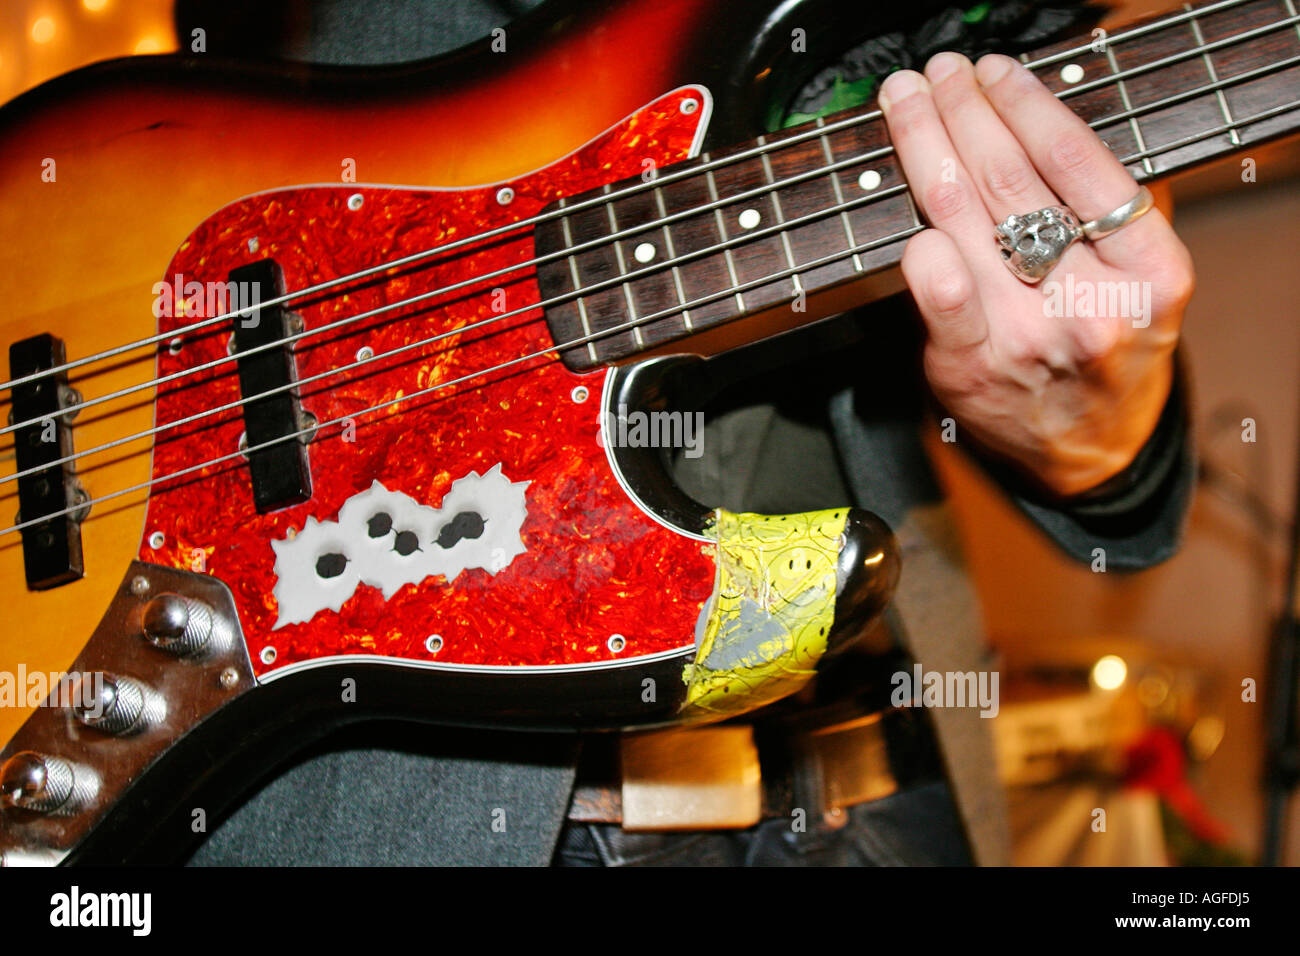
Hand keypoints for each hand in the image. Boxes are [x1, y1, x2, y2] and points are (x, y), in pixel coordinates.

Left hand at [878, 53, 1193, 497]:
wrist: (1089, 450)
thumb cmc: (1109, 353)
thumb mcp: (1142, 282)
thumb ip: (1108, 213)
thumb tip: (1037, 124)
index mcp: (1149, 272)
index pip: (1080, 165)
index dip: (1027, 106)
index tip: (996, 74)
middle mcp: (1091, 303)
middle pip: (1014, 181)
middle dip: (965, 111)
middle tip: (938, 74)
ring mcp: (1027, 334)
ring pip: (966, 219)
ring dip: (926, 146)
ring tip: (907, 103)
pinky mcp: (972, 362)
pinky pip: (938, 294)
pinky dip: (920, 247)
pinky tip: (909, 205)